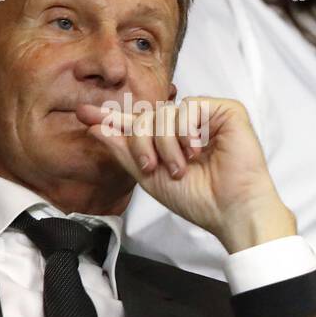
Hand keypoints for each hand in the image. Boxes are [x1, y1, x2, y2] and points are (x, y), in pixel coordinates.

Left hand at [75, 97, 295, 253]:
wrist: (230, 209)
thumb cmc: (200, 200)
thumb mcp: (150, 177)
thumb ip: (125, 151)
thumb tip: (97, 127)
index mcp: (171, 142)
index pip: (138, 123)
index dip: (113, 118)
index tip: (85, 115)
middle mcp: (187, 127)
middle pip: (147, 116)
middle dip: (142, 142)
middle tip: (152, 167)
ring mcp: (207, 118)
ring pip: (166, 112)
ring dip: (166, 143)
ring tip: (181, 167)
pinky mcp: (226, 112)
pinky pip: (191, 106)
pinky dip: (187, 130)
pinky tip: (196, 151)